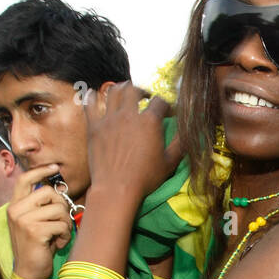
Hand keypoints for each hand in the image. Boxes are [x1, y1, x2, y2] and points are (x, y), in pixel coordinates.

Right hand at [9, 163, 71, 278]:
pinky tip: (58, 244)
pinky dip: (65, 235)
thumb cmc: (36, 248)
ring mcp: (23, 220)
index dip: (41, 171)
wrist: (28, 273)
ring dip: (64, 224)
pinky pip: (62, 225)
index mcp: (15, 206)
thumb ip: (41, 207)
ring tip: (58, 236)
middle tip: (60, 222)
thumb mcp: (34, 223)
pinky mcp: (34, 231)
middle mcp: (16, 210)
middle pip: (48, 192)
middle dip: (61, 206)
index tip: (55, 167)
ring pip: (58, 209)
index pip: (25, 179)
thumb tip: (58, 190)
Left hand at [85, 82, 170, 203]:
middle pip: (134, 89)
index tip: (167, 113)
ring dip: (120, 89)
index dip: (166, 105)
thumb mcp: (169, 163)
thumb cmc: (145, 178)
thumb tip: (188, 130)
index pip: (160, 101)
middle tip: (143, 97)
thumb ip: (179, 144)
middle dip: (141, 90)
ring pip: (113, 91)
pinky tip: (96, 96)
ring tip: (123, 94)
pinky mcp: (94, 127)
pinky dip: (93, 96)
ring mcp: (109, 119)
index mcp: (150, 121)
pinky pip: (90, 103)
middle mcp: (129, 115)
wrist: (116, 189)